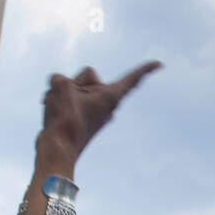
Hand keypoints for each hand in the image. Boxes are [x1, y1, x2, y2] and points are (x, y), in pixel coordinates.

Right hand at [40, 61, 161, 160]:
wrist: (56, 150)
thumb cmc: (64, 120)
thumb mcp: (60, 86)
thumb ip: (61, 78)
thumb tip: (59, 89)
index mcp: (110, 96)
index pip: (132, 79)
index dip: (145, 70)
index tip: (160, 64)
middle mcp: (106, 105)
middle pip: (87, 76)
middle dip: (72, 82)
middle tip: (70, 104)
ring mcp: (93, 112)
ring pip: (72, 87)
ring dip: (60, 94)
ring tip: (60, 112)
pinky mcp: (80, 118)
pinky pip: (65, 100)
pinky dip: (56, 104)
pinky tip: (54, 116)